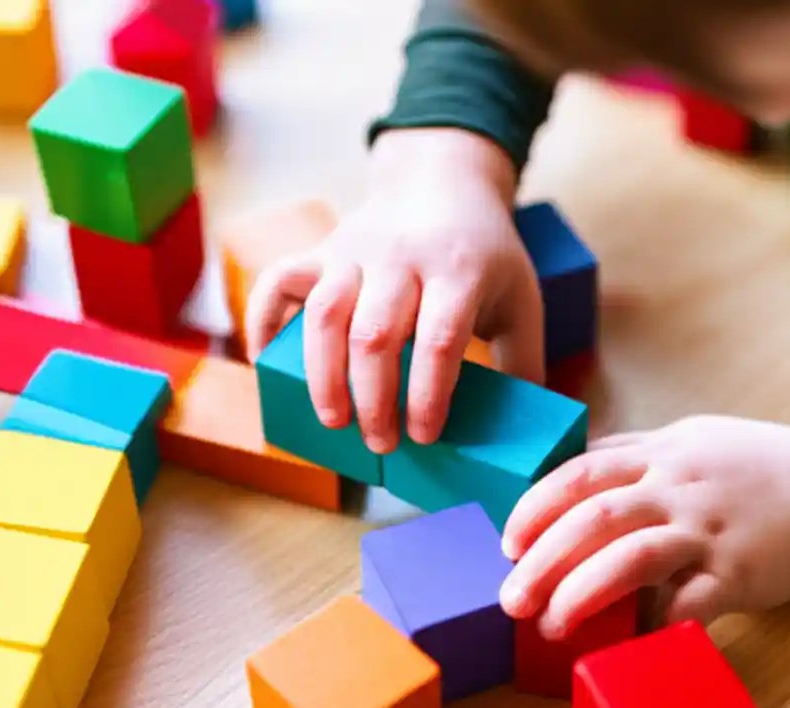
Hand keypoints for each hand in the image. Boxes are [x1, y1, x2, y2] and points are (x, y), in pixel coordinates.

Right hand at [246, 129, 544, 453]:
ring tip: (333, 422)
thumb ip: (525, 362)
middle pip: (375, 333)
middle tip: (381, 443)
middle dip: (373, 398)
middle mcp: (401, 256)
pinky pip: (276, 282)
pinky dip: (262, 323)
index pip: (439, 338)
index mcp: (458, 269)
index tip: (424, 435)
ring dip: (322, 375)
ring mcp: (353, 250)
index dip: (428, 394)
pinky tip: (266, 366)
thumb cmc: (484, 255)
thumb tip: (527, 437)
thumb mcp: (521, 298)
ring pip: (324, 313)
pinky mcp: (319, 250)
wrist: (442, 181)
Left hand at [498, 416, 789, 638]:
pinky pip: (686, 605)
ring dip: (581, 591)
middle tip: (510, 596)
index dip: (536, 506)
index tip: (508, 540)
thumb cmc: (758, 467)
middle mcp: (678, 486)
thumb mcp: (692, 439)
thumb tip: (574, 470)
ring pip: (631, 556)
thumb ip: (636, 454)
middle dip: (541, 558)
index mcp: (661, 452)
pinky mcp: (737, 572)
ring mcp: (707, 529)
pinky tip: (625, 643)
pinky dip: (652, 626)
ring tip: (552, 622)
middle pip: (593, 516)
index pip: (581, 472)